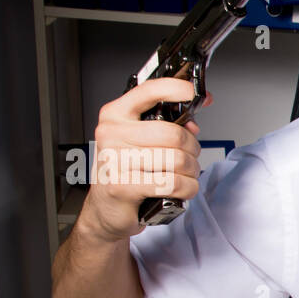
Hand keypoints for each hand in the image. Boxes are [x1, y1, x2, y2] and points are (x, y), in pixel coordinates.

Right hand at [80, 78, 209, 242]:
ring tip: (185, 175)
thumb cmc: (126, 172)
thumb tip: (193, 121)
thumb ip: (166, 126)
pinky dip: (187, 188)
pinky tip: (182, 189)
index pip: (148, 91)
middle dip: (193, 149)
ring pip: (177, 160)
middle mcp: (112, 134)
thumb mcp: (140, 142)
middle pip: (174, 134)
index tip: (190, 93)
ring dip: (191, 171)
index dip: (174, 88)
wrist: (105, 208)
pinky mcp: (123, 186)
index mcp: (116, 115)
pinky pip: (173, 183)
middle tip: (190, 157)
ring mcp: (115, 160)